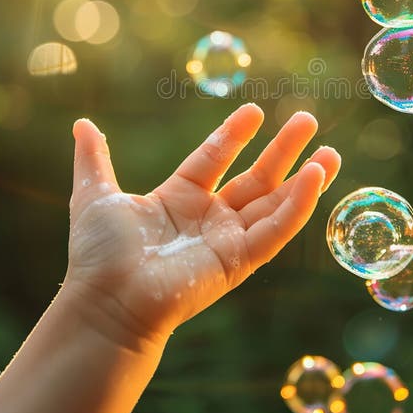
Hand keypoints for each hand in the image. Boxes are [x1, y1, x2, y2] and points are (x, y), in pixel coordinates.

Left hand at [66, 104, 340, 348]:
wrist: (107, 301)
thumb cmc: (98, 255)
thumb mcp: (96, 195)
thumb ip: (94, 158)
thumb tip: (81, 124)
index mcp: (178, 199)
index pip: (214, 158)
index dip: (234, 134)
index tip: (255, 111)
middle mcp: (208, 219)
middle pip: (256, 178)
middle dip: (284, 150)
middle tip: (308, 121)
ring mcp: (227, 241)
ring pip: (276, 204)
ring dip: (305, 179)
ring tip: (331, 153)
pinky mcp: (239, 262)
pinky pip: (276, 231)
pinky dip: (297, 206)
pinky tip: (314, 179)